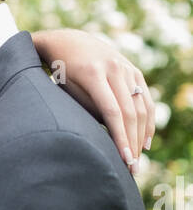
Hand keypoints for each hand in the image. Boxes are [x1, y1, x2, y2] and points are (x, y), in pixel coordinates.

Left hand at [32, 27, 154, 171]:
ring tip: (138, 158)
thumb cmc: (61, 73)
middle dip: (132, 142)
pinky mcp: (133, 69)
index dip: (120, 137)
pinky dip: (148, 120)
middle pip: (129, 112)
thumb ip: (87, 110)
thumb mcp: (66, 91)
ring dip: (142, 135)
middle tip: (132, 167)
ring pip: (141, 106)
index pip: (112, 112)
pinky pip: (145, 97)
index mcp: (93, 74)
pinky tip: (145, 140)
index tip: (123, 159)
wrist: (68, 41)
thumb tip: (106, 138)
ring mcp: (126, 67)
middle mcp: (114, 68)